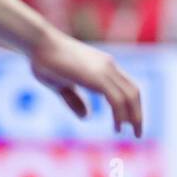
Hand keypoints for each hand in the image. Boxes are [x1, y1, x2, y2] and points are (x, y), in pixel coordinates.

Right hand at [28, 27, 143, 137]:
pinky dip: (121, 114)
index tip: (129, 122)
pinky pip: (117, 99)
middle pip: (133, 91)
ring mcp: (105, 70)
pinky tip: (118, 127)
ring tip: (133, 134)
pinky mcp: (98, 77)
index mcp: (103, 66)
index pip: (127, 86)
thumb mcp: (61, 85)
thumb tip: (87, 117)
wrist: (38, 43)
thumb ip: (74, 100)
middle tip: (137, 133)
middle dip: (137, 113)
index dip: (131, 105)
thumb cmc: (45, 61)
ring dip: (134, 117)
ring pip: (130, 96)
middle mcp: (109, 66)